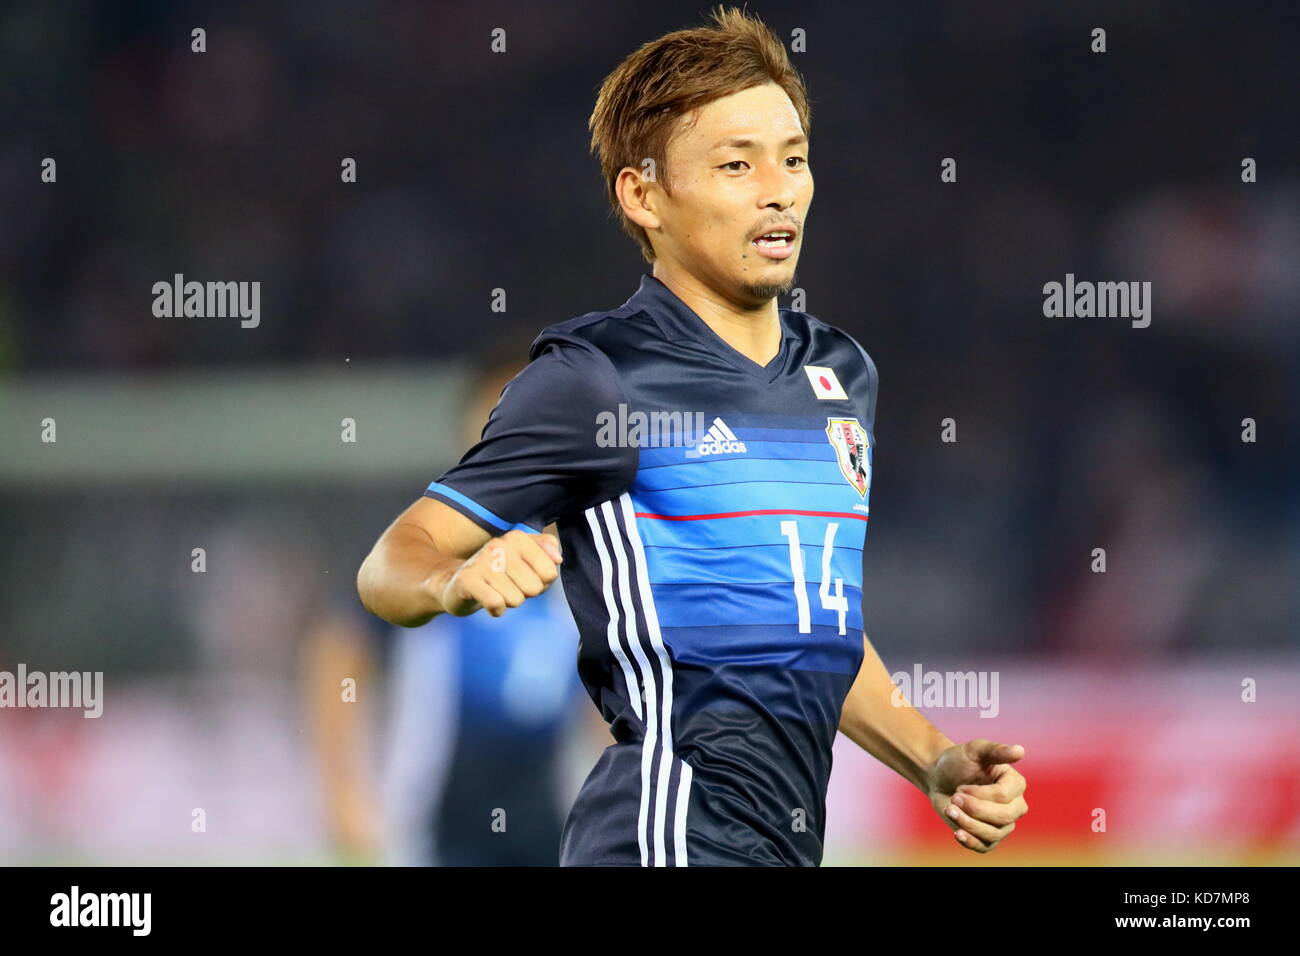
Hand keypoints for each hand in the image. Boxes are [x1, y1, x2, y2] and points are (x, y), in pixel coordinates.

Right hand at [435, 529, 561, 616]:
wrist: (455, 583)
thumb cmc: (498, 573)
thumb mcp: (524, 557)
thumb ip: (546, 550)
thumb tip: (558, 559)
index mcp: (517, 538)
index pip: (550, 572)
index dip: (542, 583)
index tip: (525, 578)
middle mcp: (499, 545)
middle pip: (535, 588)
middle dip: (524, 594)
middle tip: (507, 586)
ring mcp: (481, 562)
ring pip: (517, 599)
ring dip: (508, 601)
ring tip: (495, 591)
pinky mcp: (467, 580)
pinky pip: (497, 604)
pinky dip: (496, 610)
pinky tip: (488, 602)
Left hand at [926, 739, 1027, 852]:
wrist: (940, 777)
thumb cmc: (959, 761)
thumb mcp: (974, 750)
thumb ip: (996, 750)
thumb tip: (1020, 750)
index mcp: (1015, 784)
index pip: (1004, 796)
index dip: (979, 794)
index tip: (961, 787)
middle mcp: (1015, 806)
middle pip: (1003, 817)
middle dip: (974, 809)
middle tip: (954, 797)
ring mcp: (1003, 824)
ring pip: (994, 833)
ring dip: (968, 823)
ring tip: (950, 808)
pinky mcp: (988, 837)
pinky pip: (985, 846)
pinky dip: (970, 841)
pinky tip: (957, 833)